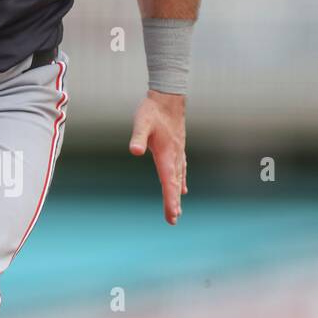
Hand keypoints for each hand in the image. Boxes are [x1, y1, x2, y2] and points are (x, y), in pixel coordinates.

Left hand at [128, 90, 186, 225]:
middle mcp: (174, 156)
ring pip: (179, 178)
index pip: (168, 182)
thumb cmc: (152, 111)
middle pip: (174, 183)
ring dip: (177, 194)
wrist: (168, 97)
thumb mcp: (141, 123)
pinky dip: (181, 181)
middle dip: (173, 202)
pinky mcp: (177, 148)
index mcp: (166, 154)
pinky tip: (183, 188)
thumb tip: (135, 151)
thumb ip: (138, 138)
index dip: (170, 200)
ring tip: (177, 210)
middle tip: (173, 220)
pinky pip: (181, 169)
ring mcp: (178, 152)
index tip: (172, 215)